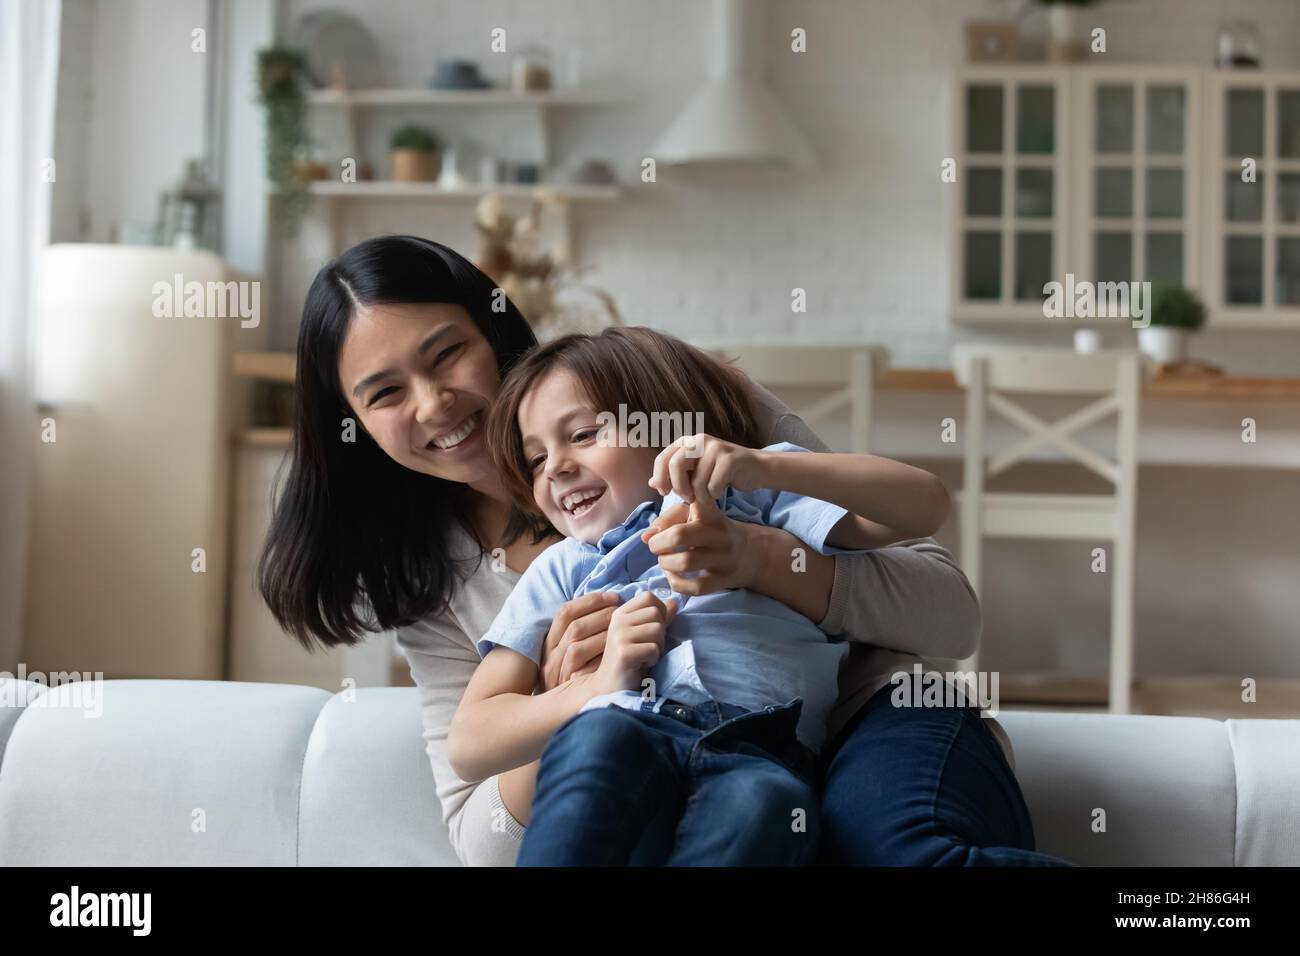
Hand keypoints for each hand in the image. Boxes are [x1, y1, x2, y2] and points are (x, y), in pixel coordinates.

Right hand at [537, 591, 619, 691]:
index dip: (590, 601)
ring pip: (578, 647)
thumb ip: (589, 630)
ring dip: (604, 637)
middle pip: (574, 628)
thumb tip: (613, 602)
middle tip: (625, 614)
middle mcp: (550, 657)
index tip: (614, 597)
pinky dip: (605, 658)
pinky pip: (587, 668)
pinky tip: (623, 653)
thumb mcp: (579, 652)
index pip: (565, 612)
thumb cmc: (584, 680)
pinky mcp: (570, 688)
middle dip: (602, 617)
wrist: (578, 711)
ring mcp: (558, 674)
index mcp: (550, 644)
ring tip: (625, 633)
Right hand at [591, 591, 676, 694]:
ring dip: (657, 647)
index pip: (648, 597)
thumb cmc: (630, 661)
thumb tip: (674, 602)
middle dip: (660, 632)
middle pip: (656, 612)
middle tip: (647, 647)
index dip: (659, 611)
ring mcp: (619, 636)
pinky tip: (641, 665)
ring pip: (657, 629)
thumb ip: (658, 618)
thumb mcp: (643, 635)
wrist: (610, 687)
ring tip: (644, 656)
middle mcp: (617, 621)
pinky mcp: (624, 652)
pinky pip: (654, 648)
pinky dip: (653, 659)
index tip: (651, 630)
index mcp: (620, 613)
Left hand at [639, 496, 765, 594]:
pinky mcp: (724, 579)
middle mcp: (719, 533)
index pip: (692, 501)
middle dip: (657, 543)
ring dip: (665, 564)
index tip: (668, 516)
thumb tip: (645, 536)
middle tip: (656, 546)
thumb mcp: (695, 516)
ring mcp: (724, 558)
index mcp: (710, 512)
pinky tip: (674, 577)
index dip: (673, 506)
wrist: (751, 554)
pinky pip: (695, 588)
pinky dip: (677, 584)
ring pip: (684, 563)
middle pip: (678, 536)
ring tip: (665, 561)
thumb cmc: (713, 531)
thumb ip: (668, 519)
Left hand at [648, 434, 770, 503]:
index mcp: (687, 441)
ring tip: (708, 495)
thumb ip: (674, 476)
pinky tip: (721, 491)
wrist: (756, 468)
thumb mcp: (695, 471)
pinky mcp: (730, 459)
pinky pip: (713, 486)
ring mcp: (715, 448)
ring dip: (701, 496)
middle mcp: (699, 440)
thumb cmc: (721, 472)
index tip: (665, 493)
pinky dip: (715, 495)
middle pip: (675, 465)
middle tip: (688, 498)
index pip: (663, 458)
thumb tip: (650, 483)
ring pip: (696, 482)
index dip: (660, 478)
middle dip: (679, 488)